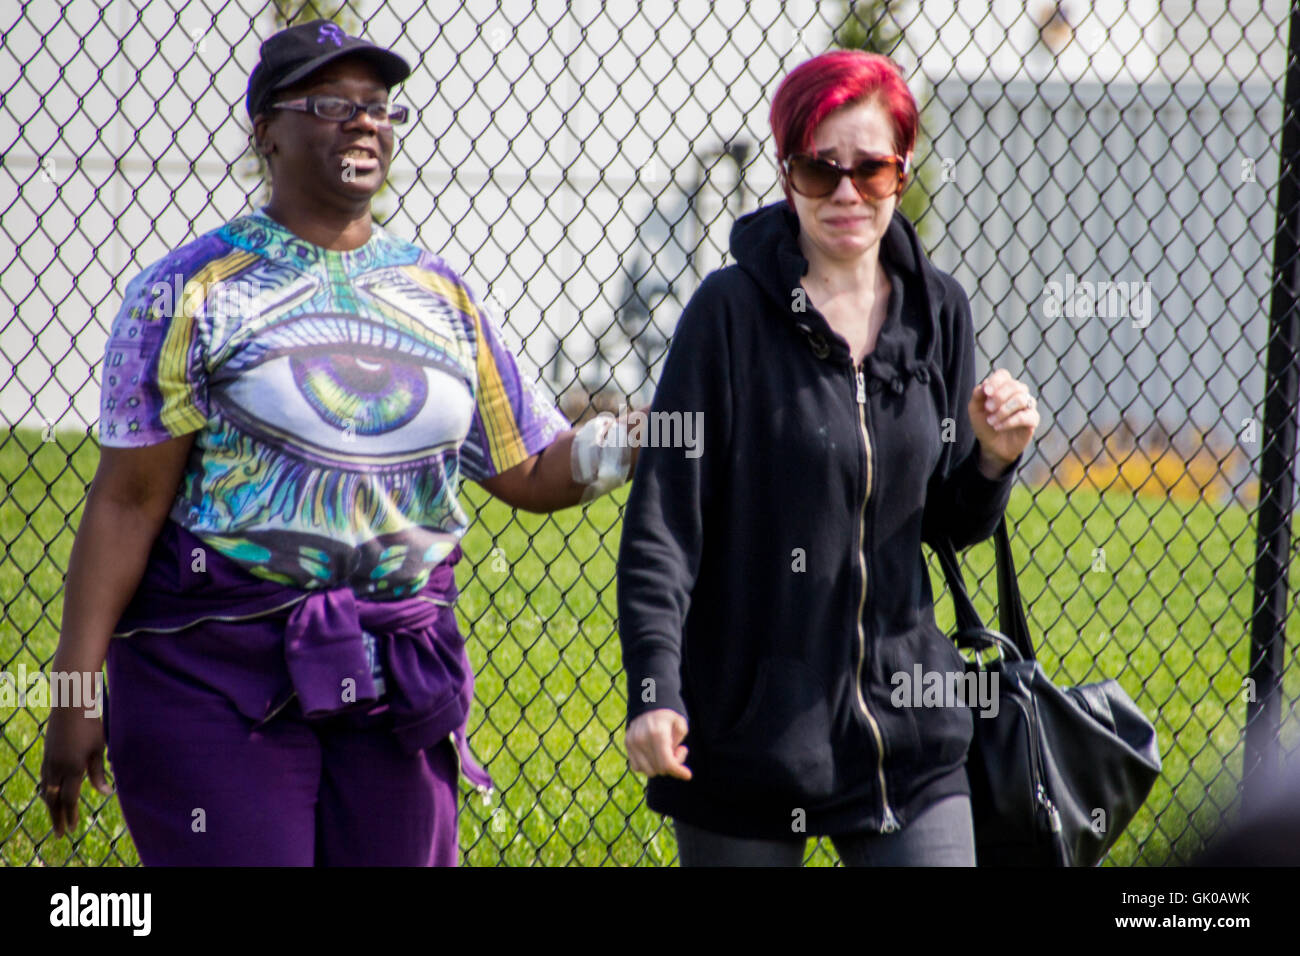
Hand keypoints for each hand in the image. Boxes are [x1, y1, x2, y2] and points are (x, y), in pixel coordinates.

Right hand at [39, 706, 112, 838]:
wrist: (70, 704)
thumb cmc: (91, 724)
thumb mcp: (99, 748)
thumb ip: (98, 773)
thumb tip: (106, 793)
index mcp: (72, 768)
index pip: (70, 799)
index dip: (71, 815)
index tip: (72, 829)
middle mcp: (56, 768)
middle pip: (54, 800)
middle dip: (57, 818)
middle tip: (60, 835)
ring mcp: (49, 761)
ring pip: (46, 790)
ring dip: (51, 806)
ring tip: (56, 817)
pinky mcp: (46, 754)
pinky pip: (44, 779)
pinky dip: (47, 792)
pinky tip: (50, 795)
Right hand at [625, 708, 692, 780]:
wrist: (649, 701)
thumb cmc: (668, 715)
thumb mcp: (681, 724)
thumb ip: (678, 746)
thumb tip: (673, 763)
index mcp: (657, 734)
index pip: (667, 763)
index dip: (678, 772)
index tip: (688, 775)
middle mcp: (642, 740)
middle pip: (659, 769)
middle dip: (671, 765)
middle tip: (677, 750)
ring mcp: (632, 743)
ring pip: (648, 771)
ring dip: (659, 767)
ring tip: (665, 752)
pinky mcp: (627, 745)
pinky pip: (637, 767)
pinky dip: (648, 765)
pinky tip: (654, 754)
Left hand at [969, 368, 1038, 476]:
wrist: (991, 445)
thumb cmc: (984, 423)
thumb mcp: (975, 409)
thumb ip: (977, 395)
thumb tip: (984, 385)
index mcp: (1003, 386)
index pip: (1003, 375)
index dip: (995, 381)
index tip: (986, 392)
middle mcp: (1018, 392)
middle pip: (1014, 385)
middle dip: (999, 397)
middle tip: (987, 409)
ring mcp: (1027, 405)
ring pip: (1021, 399)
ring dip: (1003, 410)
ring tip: (991, 421)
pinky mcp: (1033, 419)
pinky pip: (1026, 416)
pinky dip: (1009, 421)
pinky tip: (998, 427)